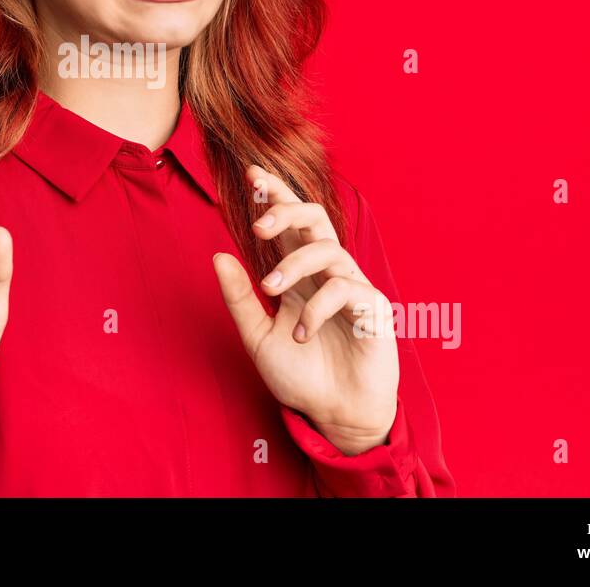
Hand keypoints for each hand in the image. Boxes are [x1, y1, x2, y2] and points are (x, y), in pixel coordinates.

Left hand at [212, 165, 398, 454]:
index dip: (274, 195)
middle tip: (258, 226)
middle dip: (286, 209)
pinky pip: (345, 289)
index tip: (252, 173)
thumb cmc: (301, 377)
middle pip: (314, 218)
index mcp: (298, 274)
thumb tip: (217, 255)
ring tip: (270, 289)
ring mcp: (351, 287)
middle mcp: (325, 273)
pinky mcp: (372, 308)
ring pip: (327, 248)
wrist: (334, 415)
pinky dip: (318, 308)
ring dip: (294, 264)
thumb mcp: (257, 337)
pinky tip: (303, 334)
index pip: (287, 224)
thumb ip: (239, 299)